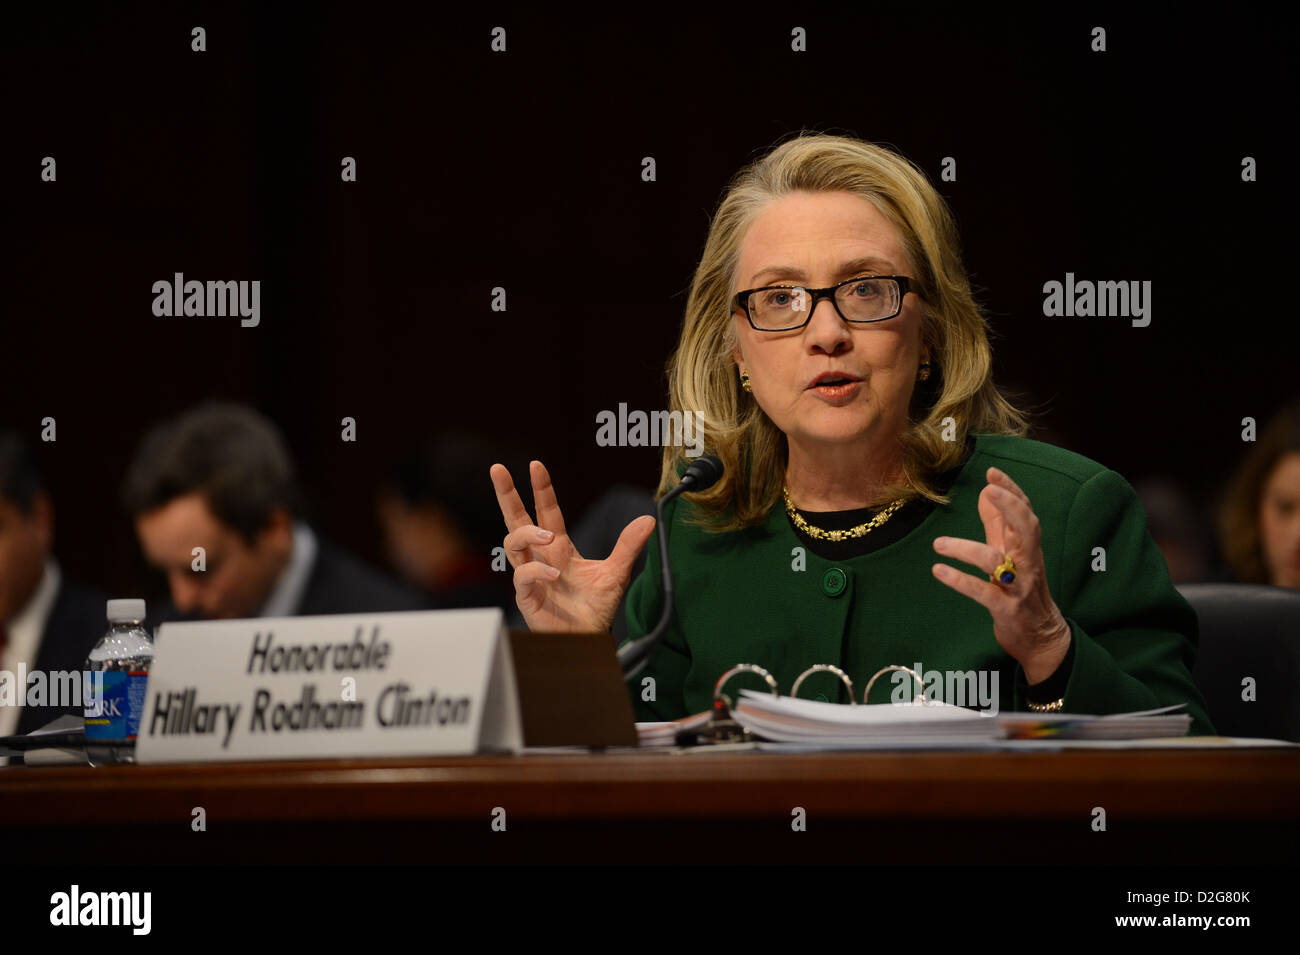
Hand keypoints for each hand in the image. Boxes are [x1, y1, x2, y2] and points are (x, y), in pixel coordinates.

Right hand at [489, 460, 655, 633]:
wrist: (589, 639)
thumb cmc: (595, 607)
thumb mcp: (616, 572)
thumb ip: (628, 546)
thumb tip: (648, 519)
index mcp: (559, 547)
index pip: (546, 511)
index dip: (541, 489)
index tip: (536, 466)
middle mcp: (541, 557)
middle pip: (516, 519)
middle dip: (506, 494)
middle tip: (498, 469)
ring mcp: (531, 576)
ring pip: (512, 543)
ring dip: (528, 534)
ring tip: (547, 536)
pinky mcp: (527, 596)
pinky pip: (522, 576)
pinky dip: (536, 571)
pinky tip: (553, 573)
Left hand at [930, 466, 1070, 682]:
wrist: (1041, 636)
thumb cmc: (1022, 588)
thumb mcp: (1011, 554)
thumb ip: (998, 524)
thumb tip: (985, 492)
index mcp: (1027, 546)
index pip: (1025, 512)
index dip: (1012, 491)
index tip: (993, 473)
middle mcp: (1027, 561)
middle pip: (1027, 528)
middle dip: (1011, 507)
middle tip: (990, 490)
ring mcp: (1018, 585)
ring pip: (997, 561)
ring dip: (966, 549)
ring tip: (938, 544)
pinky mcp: (1006, 608)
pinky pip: (983, 592)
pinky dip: (960, 581)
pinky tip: (939, 571)